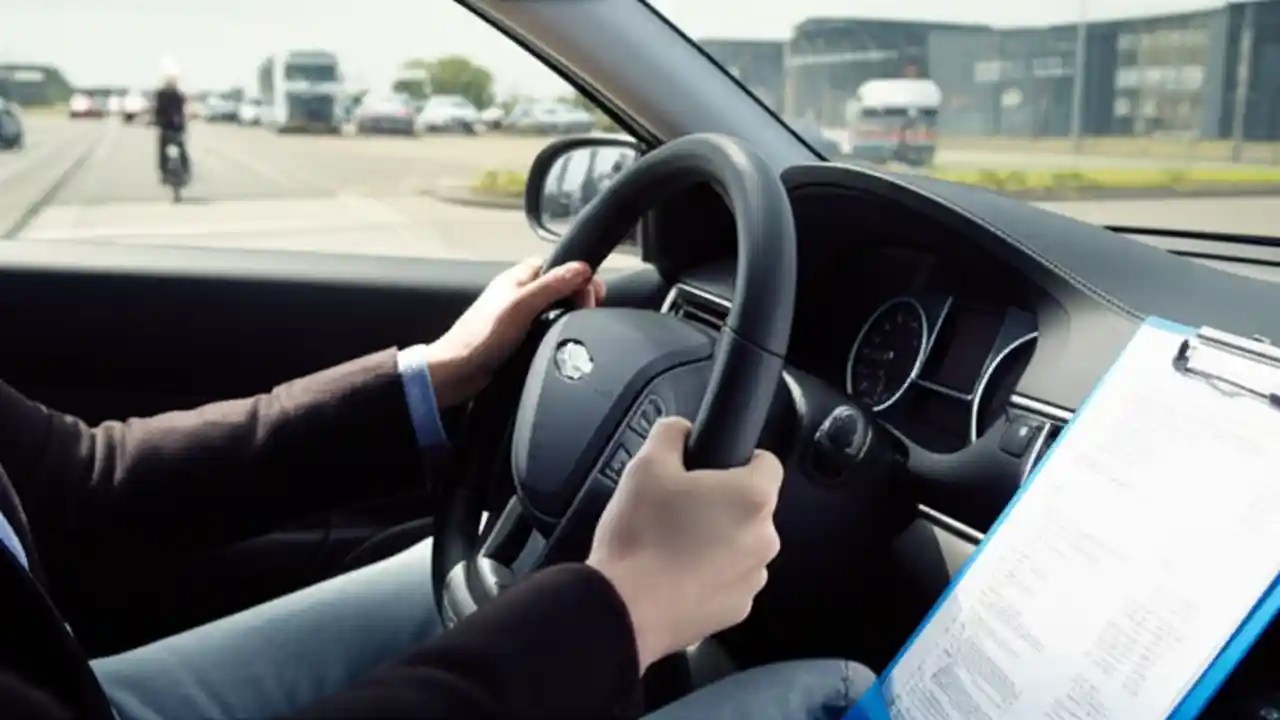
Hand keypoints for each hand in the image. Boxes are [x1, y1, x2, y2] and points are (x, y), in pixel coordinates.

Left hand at [424, 258, 604, 407]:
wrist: (457, 372)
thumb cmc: (482, 336)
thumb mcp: (523, 305)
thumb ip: (552, 285)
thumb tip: (582, 269)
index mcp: (516, 277)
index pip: (556, 264)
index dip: (577, 275)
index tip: (593, 293)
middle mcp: (517, 293)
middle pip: (557, 285)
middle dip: (576, 295)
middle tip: (588, 311)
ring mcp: (516, 316)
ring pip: (552, 307)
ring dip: (568, 314)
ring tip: (579, 325)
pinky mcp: (516, 337)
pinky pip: (545, 327)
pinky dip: (557, 331)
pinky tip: (561, 340)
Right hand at [586, 417, 782, 672]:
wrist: (623, 609)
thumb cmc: (639, 536)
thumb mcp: (645, 465)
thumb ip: (671, 433)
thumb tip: (681, 429)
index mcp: (752, 497)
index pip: (766, 462)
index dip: (738, 459)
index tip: (710, 469)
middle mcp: (765, 538)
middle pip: (751, 507)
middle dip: (721, 503)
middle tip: (680, 506)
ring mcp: (753, 577)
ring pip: (741, 544)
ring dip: (717, 540)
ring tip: (673, 543)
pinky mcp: (737, 608)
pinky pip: (729, 578)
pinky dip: (709, 574)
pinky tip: (675, 573)